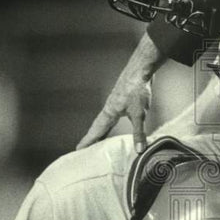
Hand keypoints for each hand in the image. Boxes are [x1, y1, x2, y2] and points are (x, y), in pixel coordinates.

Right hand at [76, 33, 164, 152]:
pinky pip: (112, 115)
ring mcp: (115, 103)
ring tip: (98, 140)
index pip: (96, 131)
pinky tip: (113, 122)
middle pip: (97, 126)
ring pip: (105, 120)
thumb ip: (139, 133)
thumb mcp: (139, 114)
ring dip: (101, 130)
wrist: (141, 70)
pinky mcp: (122, 98)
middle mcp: (109, 108)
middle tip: (84, 148)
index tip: (78, 150)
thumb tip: (139, 150)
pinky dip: (109, 123)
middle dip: (92, 138)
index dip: (88, 141)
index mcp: (109, 113)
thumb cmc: (137, 90)